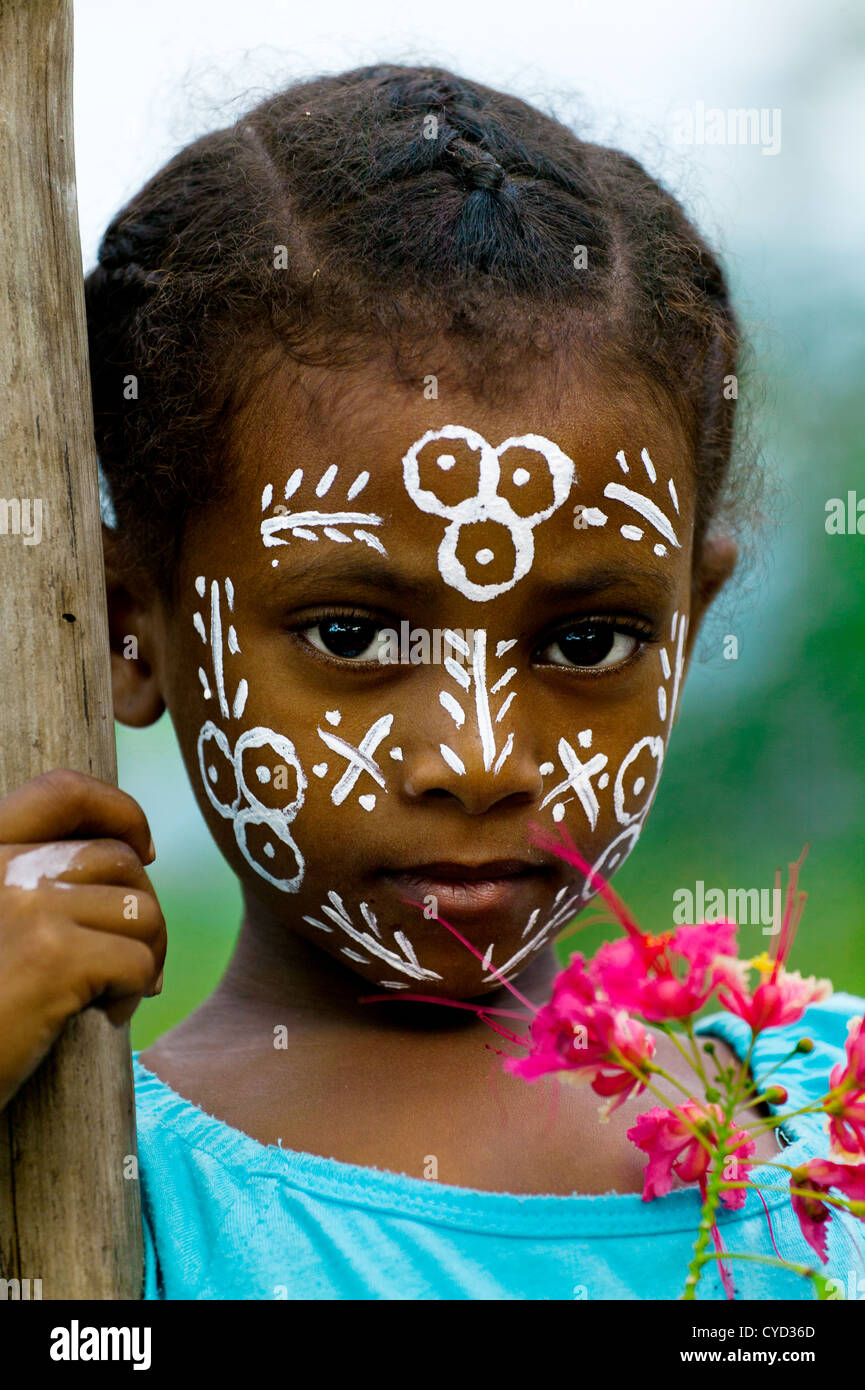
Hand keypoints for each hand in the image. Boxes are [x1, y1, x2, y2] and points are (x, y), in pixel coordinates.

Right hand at [0, 769, 164, 1110]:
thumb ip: (30, 884)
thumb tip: (131, 856)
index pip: (65, 790)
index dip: (121, 811)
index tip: (145, 849)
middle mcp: (2, 867)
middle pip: (119, 859)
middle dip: (144, 908)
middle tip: (134, 958)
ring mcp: (28, 908)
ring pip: (140, 910)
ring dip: (148, 953)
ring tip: (118, 989)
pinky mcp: (53, 959)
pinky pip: (138, 960)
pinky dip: (135, 991)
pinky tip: (104, 1016)